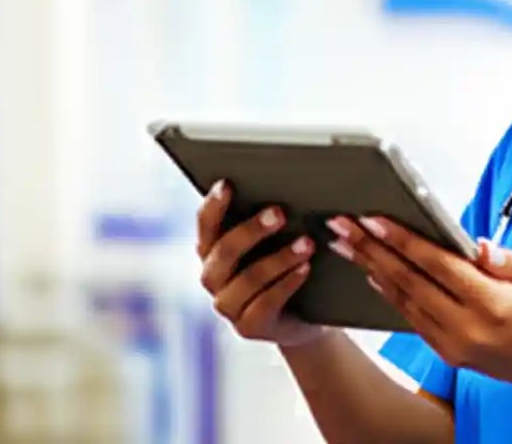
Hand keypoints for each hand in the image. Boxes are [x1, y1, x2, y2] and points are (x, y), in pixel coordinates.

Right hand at [197, 180, 327, 348]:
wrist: (303, 317)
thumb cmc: (286, 267)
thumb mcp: (276, 241)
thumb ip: (269, 221)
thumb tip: (285, 189)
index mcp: (213, 250)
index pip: (205, 225)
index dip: (213, 205)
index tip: (227, 184)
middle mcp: (213, 277)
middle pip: (224, 251)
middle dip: (251, 230)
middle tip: (279, 213)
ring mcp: (228, 305)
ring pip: (248, 279)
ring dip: (279, 258)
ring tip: (307, 243)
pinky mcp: (248, 327)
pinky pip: (265, 304)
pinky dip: (287, 283)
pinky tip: (305, 269)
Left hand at [326, 216, 511, 391]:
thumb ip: (507, 258)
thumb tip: (472, 243)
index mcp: (492, 305)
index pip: (436, 265)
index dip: (401, 239)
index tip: (373, 219)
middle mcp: (468, 329)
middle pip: (409, 282)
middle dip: (371, 250)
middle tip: (342, 226)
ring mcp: (456, 345)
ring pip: (404, 302)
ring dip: (372, 269)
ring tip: (346, 245)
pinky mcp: (451, 353)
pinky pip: (413, 319)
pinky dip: (391, 295)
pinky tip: (375, 274)